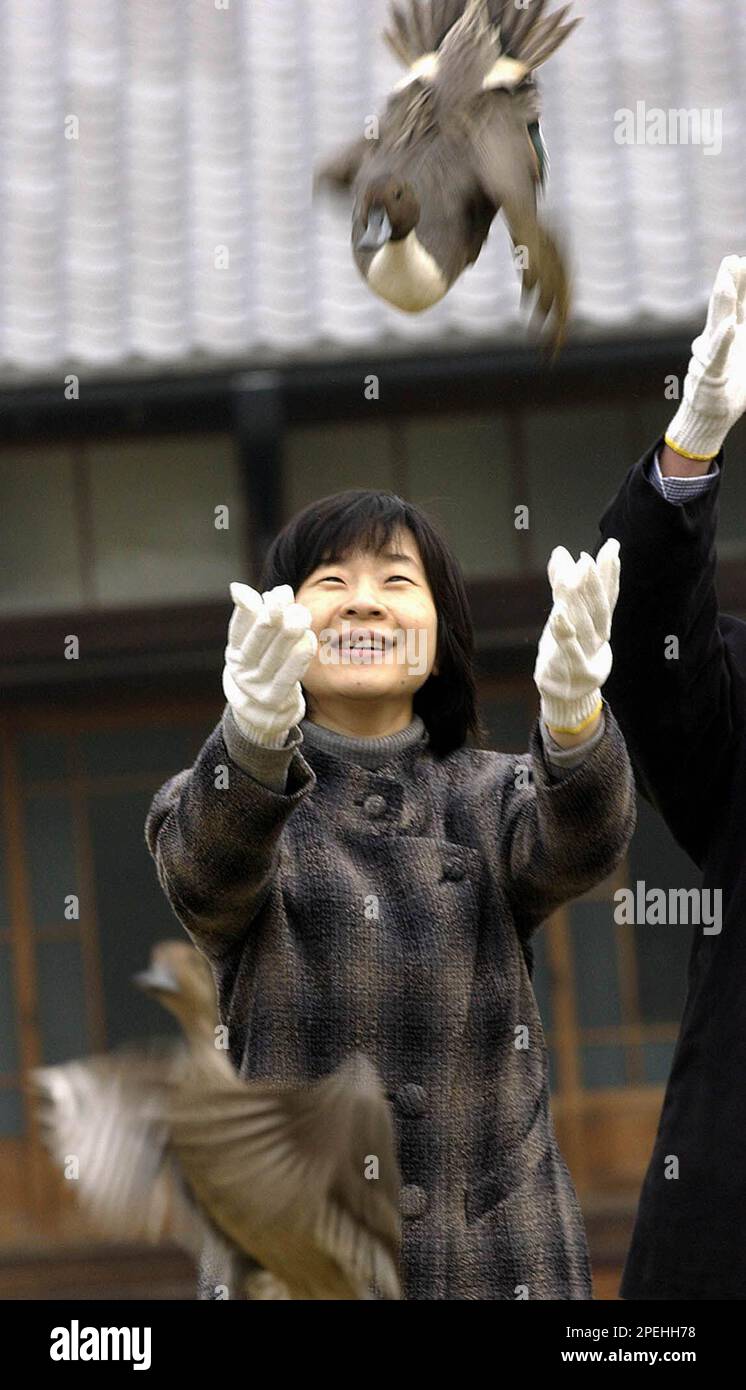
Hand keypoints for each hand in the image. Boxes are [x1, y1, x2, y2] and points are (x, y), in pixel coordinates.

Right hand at [222, 583, 317, 747]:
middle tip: (286, 595)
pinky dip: (299, 656)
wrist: (264, 712)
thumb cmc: (264, 666)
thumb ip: (252, 616)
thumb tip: (238, 588)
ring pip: (276, 655)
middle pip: (257, 640)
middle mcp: (242, 671)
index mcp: (235, 654)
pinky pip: (289, 676)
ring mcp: (258, 688)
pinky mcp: (276, 700)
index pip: (239, 629)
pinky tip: (309, 638)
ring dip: (290, 631)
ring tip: (300, 613)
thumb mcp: (253, 643)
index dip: (251, 608)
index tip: (272, 592)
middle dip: (273, 615)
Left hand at [533, 539, 619, 733]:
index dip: (610, 572)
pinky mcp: (573, 671)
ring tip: (573, 578)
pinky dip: (564, 633)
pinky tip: (557, 615)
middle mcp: (598, 639)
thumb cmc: (566, 651)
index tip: (612, 546)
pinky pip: (569, 650)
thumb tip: (561, 552)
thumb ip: (562, 585)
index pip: (608, 595)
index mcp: (600, 625)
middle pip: (597, 608)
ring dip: (579, 602)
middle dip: (594, 583)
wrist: (566, 694)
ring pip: (584, 625)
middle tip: (587, 559)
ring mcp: (588, 655)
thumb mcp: (564, 615)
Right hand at [665, 254, 745, 461]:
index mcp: (732, 335)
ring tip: (725, 282)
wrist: (710, 419)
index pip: (739, 303)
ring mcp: (711, 356)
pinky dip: (723, 341)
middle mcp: (719, 341)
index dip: (742, 282)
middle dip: (728, 282)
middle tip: (732, 259)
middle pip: (725, 306)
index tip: (743, 259)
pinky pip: (719, 355)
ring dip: (722, 304)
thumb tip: (743, 321)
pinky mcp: (711, 375)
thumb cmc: (732, 389)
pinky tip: (730, 327)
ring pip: (717, 325)